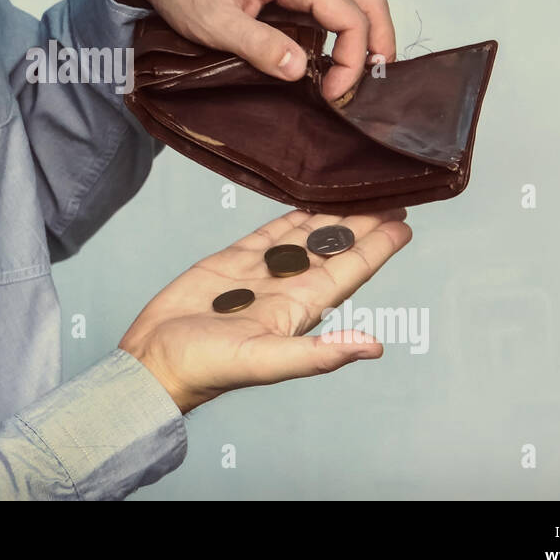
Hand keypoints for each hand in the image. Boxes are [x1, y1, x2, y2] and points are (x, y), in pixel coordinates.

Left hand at [107, 0, 396, 101]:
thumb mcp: (213, 22)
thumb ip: (258, 46)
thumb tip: (300, 70)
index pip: (349, 16)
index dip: (352, 59)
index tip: (331, 93)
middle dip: (378, 40)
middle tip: (372, 81)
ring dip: (364, 26)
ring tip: (358, 67)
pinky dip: (344, 15)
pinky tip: (333, 43)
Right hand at [118, 207, 411, 413]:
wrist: (156, 360)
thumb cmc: (206, 368)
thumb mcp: (265, 362)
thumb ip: (318, 355)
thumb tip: (374, 347)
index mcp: (302, 309)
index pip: (351, 270)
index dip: (379, 247)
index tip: (404, 223)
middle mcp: (288, 287)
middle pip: (335, 248)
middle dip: (363, 223)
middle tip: (390, 194)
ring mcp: (261, 273)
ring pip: (305, 236)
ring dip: (331, 216)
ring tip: (356, 191)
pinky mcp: (232, 262)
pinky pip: (268, 234)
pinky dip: (289, 217)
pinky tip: (305, 203)